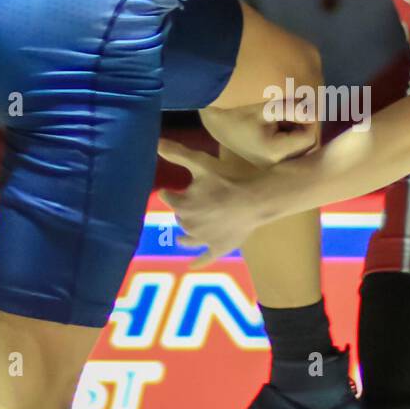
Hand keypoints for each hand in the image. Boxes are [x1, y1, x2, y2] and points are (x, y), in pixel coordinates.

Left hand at [158, 140, 272, 265]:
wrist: (255, 199)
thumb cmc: (227, 179)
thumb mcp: (201, 163)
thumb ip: (177, 154)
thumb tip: (155, 142)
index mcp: (182, 204)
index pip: (168, 197)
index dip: (170, 192)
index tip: (170, 190)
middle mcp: (188, 224)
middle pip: (179, 218)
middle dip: (182, 212)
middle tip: (189, 206)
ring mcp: (203, 239)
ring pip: (188, 238)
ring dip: (184, 236)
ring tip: (181, 237)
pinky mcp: (218, 248)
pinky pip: (204, 258)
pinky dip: (197, 262)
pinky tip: (191, 266)